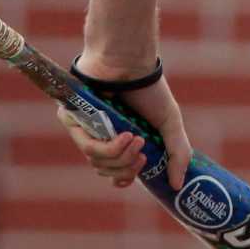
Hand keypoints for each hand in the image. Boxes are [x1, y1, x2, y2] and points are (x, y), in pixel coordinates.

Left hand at [56, 55, 194, 191]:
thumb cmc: (149, 88)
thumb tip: (177, 186)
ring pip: (98, 162)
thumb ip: (177, 154)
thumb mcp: (169, 124)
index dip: (125, 178)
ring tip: (138, 141)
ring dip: (122, 157)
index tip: (139, 173)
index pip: (113, 170)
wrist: (131, 62)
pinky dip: (110, 147)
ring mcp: (84, 128)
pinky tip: (126, 136)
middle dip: (128, 169)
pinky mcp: (72, 119)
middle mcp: (98, 134)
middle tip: (144, 156)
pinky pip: (89, 147)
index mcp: (117, 137)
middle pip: (106, 170)